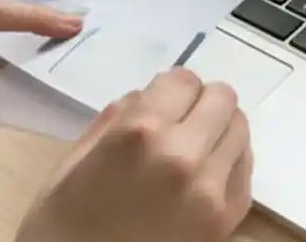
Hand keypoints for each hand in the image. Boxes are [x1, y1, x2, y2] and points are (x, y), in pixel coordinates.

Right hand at [15, 69, 253, 241]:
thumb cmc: (61, 230)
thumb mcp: (70, 168)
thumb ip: (110, 124)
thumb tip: (140, 99)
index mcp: (138, 134)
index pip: (182, 80)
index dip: (169, 89)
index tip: (159, 103)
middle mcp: (183, 154)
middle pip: (221, 98)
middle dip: (200, 103)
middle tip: (178, 122)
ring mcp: (211, 190)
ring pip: (240, 129)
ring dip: (218, 130)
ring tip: (192, 149)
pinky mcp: (226, 220)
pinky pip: (245, 170)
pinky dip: (228, 163)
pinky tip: (201, 176)